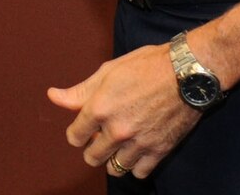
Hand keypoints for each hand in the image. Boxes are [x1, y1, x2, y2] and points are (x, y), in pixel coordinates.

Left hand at [47, 43, 200, 179]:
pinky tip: (137, 150)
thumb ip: (80, 91)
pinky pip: (139, 173)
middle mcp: (117, 130)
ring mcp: (138, 143)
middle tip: (101, 135)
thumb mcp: (108, 71)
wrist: (186, 74)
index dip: (76, 132)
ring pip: (115, 168)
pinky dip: (136, 165)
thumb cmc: (146, 65)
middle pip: (92, 157)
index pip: (74, 136)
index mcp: (100, 108)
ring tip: (119, 144)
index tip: (83, 128)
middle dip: (92, 147)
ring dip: (113, 158)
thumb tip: (54, 97)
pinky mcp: (159, 151)